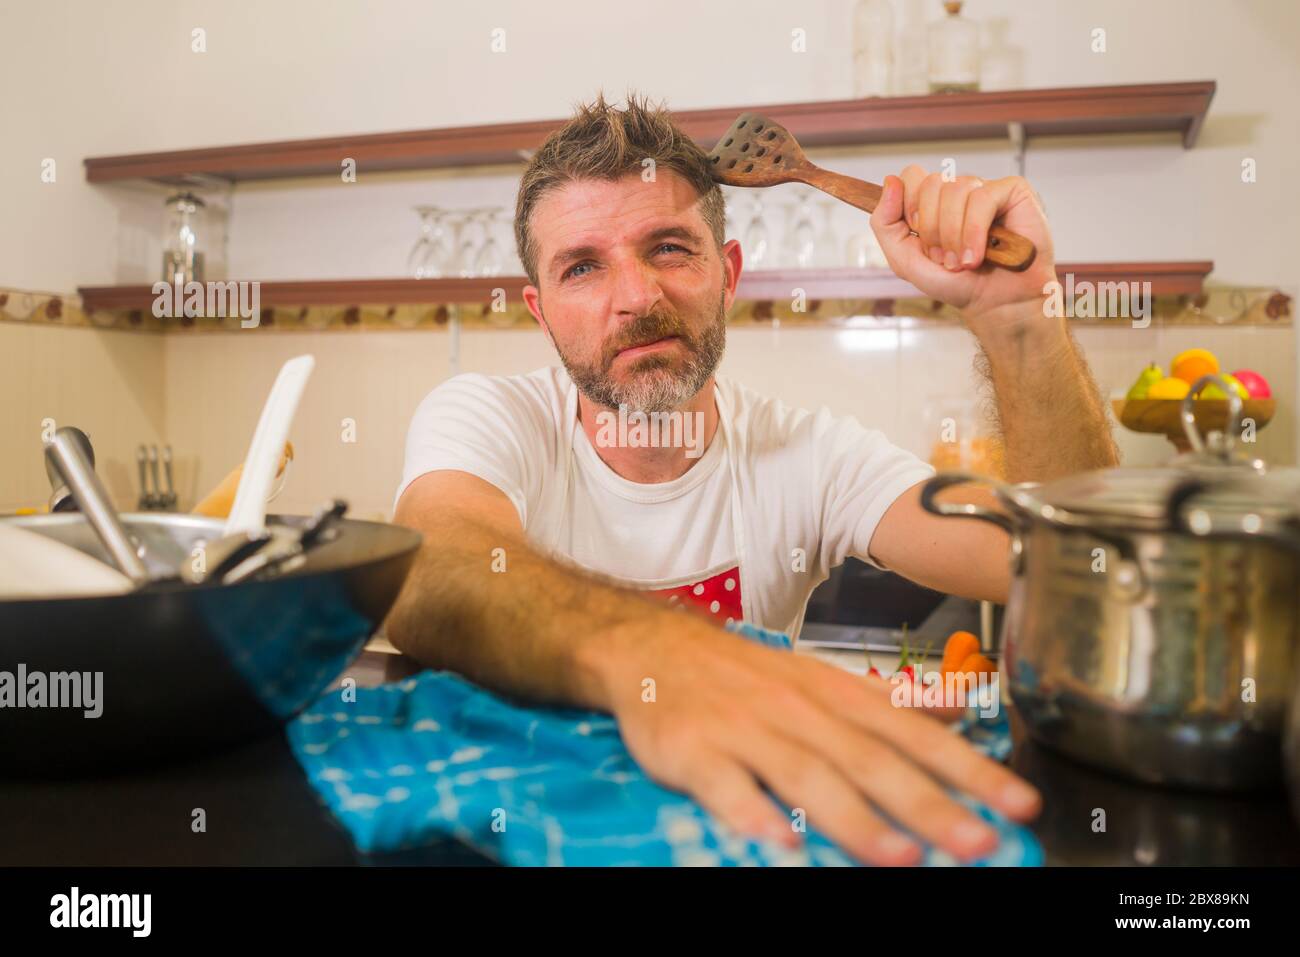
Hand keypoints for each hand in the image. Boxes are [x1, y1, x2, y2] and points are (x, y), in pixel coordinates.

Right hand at [597, 612, 1040, 864]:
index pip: (914, 732)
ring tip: (898, 857)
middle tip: (977, 842)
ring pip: (807, 775)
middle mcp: (799, 712)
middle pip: (870, 759)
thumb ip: (888, 699)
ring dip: (854, 818)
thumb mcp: (822, 676)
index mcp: (836, 695)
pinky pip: (726, 786)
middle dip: (928, 803)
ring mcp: (746, 730)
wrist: (657, 650)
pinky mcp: (696, 752)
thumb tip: (962, 706)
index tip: (1018, 803)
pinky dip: (751, 813)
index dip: (968, 768)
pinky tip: (776, 843)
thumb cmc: (747, 674)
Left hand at [870, 166, 1056, 319]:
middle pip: (931, 183)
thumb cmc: (955, 283)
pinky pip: (982, 198)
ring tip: (963, 262)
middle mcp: (958, 192)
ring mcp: (985, 189)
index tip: (917, 234)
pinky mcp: (1011, 192)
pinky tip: (978, 255)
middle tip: (944, 258)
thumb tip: (890, 180)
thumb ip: (885, 223)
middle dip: (932, 229)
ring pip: (955, 190)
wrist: (995, 304)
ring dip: (954, 235)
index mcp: (933, 202)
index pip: (911, 176)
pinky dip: (975, 232)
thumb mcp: (905, 260)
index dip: (909, 206)